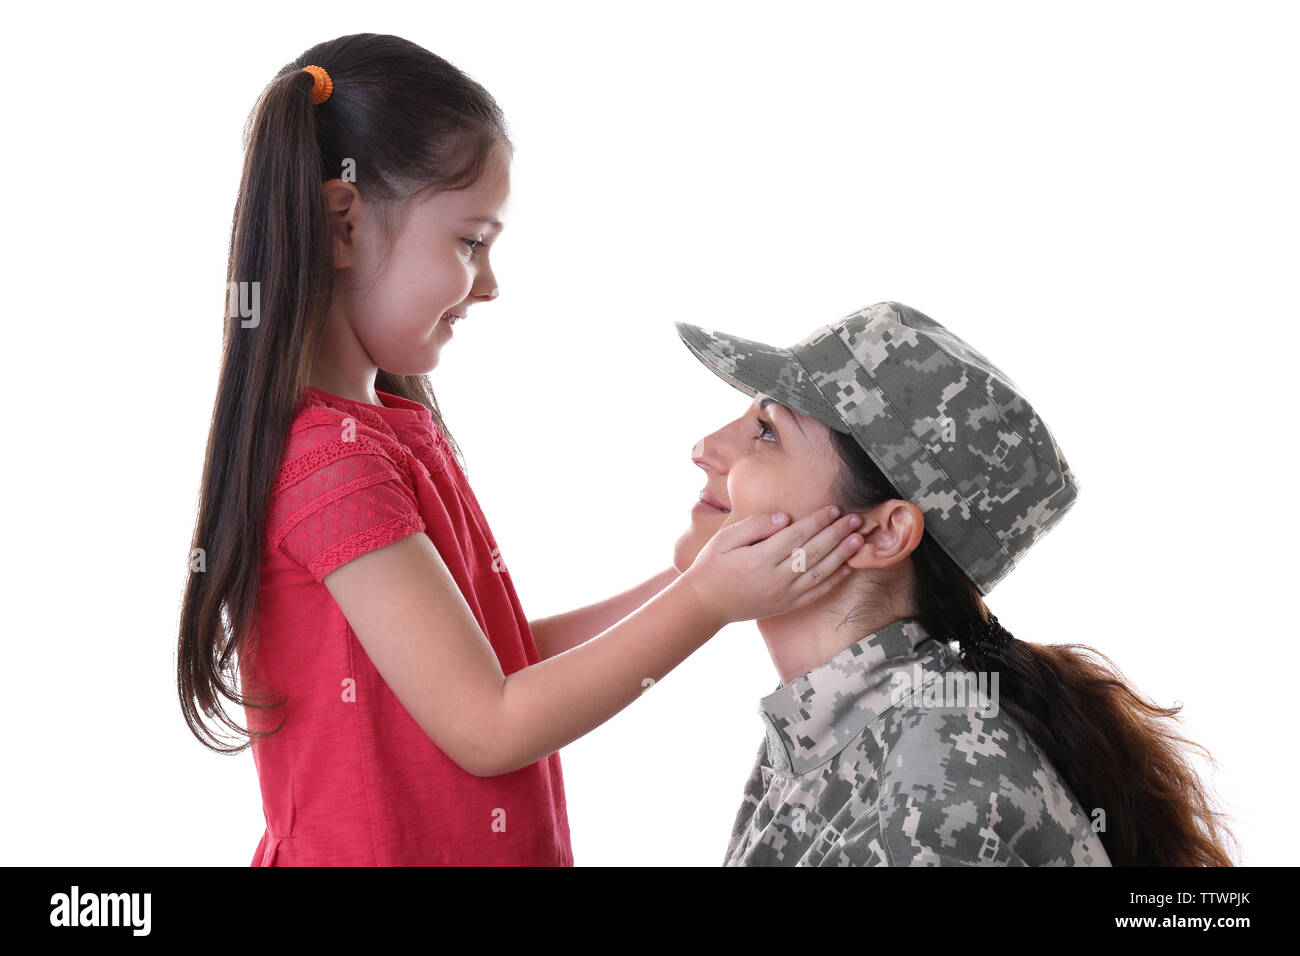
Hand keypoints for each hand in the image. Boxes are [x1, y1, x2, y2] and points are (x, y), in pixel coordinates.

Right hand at [678, 506, 863, 627]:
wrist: (705, 603)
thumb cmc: (713, 566)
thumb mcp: (725, 539)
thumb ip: (755, 526)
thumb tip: (784, 518)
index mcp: (761, 558)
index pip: (797, 536)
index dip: (818, 521)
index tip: (834, 508)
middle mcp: (776, 578)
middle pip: (814, 552)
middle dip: (837, 534)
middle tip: (857, 519)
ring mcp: (783, 594)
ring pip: (820, 573)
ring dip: (842, 555)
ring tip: (858, 540)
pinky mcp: (786, 605)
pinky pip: (815, 593)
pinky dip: (833, 581)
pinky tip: (847, 568)